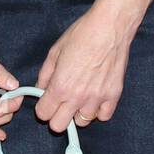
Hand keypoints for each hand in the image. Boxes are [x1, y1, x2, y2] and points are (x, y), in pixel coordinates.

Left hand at [35, 0, 153, 132]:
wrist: (109, 28)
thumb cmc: (81, 35)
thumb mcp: (55, 51)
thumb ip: (45, 74)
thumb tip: (40, 89)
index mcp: (60, 86)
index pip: (44, 114)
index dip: (43, 107)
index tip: (46, 100)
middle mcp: (78, 97)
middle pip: (59, 126)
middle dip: (56, 115)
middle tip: (60, 102)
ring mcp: (97, 99)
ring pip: (82, 122)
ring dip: (77, 112)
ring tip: (80, 96)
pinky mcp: (114, 96)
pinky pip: (103, 116)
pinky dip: (98, 110)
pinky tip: (95, 97)